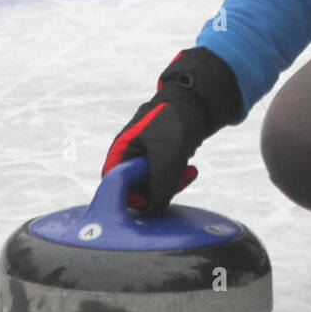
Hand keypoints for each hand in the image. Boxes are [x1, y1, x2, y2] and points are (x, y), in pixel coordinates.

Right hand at [102, 47, 241, 211]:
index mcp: (120, 154)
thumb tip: (156, 207)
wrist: (195, 104)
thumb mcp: (165, 159)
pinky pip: (165, 179)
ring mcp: (144, 159)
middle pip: (136, 190)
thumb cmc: (173, 126)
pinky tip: (192, 170)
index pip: (116, 187)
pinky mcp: (159, 160)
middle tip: (177, 180)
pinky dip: (178, 177)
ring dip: (172, 183)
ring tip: (188, 172)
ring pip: (154, 186)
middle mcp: (128, 158)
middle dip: (159, 189)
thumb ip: (158, 187)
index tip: (155, 194)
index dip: (134, 196)